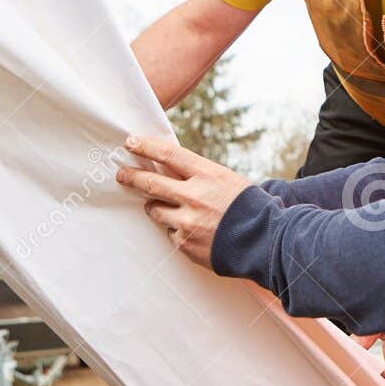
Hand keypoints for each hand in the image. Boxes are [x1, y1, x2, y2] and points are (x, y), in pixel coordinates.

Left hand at [116, 134, 253, 268]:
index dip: (145, 146)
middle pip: (151, 183)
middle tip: (121, 174)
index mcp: (207, 175)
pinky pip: (169, 232)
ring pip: (155, 210)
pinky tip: (191, 230)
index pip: (167, 155)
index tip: (130, 142)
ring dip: (155, 206)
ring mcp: (187, 221)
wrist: (263, 240)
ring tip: (164, 207)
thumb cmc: (247, 206)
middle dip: (131, 177)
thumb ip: (198, 176)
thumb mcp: (226, 180)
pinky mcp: (184, 243)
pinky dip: (175, 229)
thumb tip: (168, 171)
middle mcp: (193, 196)